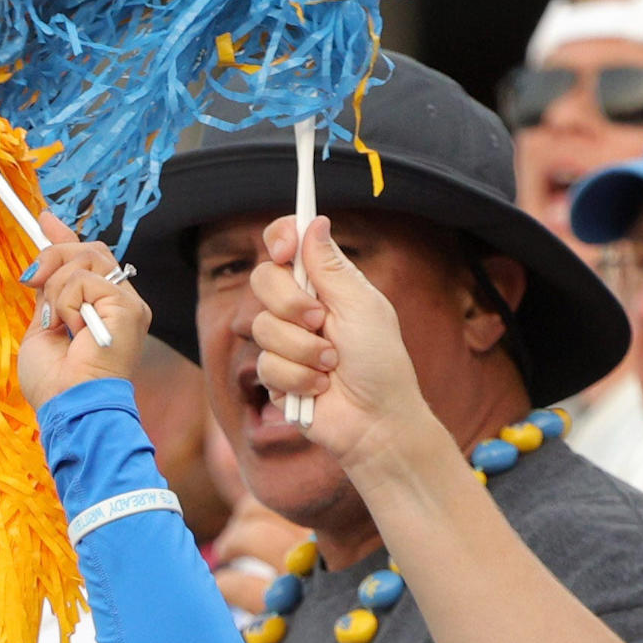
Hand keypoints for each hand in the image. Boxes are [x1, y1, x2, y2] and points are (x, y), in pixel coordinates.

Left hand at [15, 222, 144, 401]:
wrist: (69, 405)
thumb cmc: (54, 383)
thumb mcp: (43, 328)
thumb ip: (50, 297)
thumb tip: (41, 269)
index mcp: (101, 310)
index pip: (89, 261)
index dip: (65, 238)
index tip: (44, 220)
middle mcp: (119, 303)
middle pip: (90, 251)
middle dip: (54, 256)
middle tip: (31, 280)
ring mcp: (127, 304)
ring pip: (87, 259)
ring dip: (58, 288)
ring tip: (60, 323)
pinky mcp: (128, 307)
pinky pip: (86, 281)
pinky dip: (68, 303)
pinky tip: (74, 329)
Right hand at [247, 217, 442, 467]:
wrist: (375, 421)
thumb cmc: (380, 363)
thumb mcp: (362, 306)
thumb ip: (332, 266)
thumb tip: (314, 221)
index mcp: (326, 283)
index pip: (288, 245)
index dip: (279, 239)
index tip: (283, 250)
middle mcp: (301, 306)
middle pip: (263, 279)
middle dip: (289, 302)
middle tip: (319, 321)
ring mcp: (285, 341)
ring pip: (261, 326)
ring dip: (302, 349)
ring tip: (331, 365)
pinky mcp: (276, 375)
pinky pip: (266, 365)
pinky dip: (297, 377)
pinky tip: (319, 388)